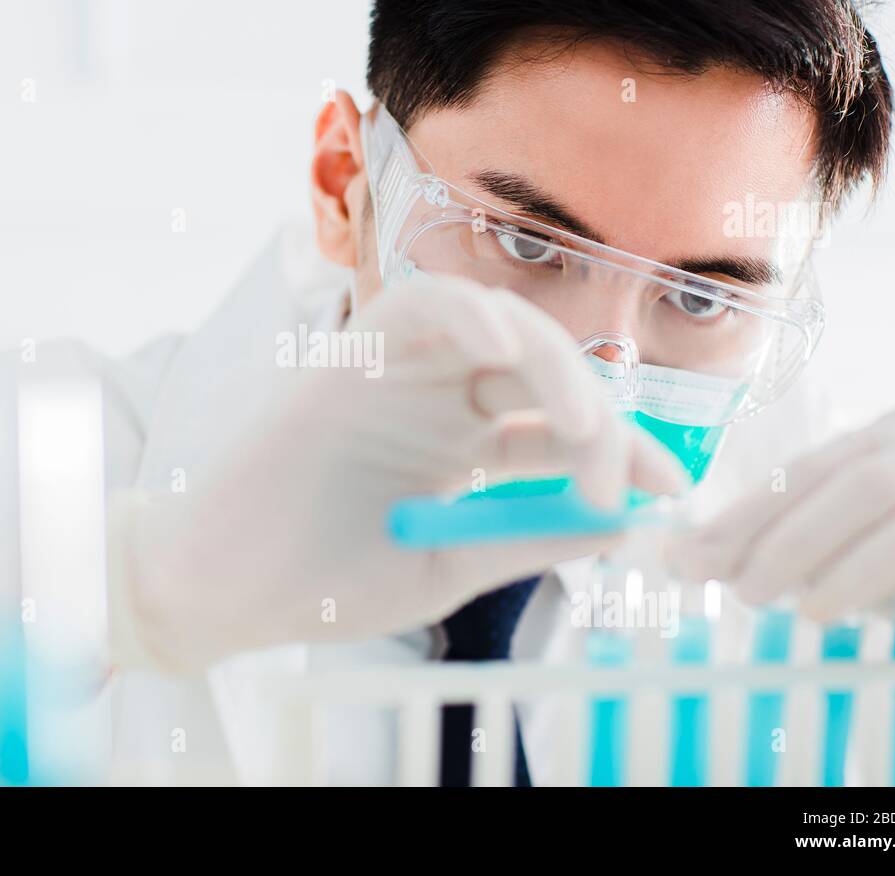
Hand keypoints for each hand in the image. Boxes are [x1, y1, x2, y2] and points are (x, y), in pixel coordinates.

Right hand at [126, 275, 687, 670]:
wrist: (225, 592)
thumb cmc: (324, 584)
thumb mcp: (448, 566)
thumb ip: (529, 538)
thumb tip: (624, 521)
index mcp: (460, 449)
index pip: (557, 430)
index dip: (621, 450)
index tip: (669, 489)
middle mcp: (437, 401)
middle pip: (540, 373)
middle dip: (597, 414)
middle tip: (622, 475)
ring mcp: (397, 373)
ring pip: (495, 326)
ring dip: (550, 362)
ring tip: (584, 425)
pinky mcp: (351, 353)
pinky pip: (420, 303)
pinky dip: (465, 308)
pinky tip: (502, 346)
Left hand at [672, 396, 894, 632]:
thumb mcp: (858, 525)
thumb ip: (784, 535)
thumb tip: (683, 557)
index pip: (810, 468)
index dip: (746, 515)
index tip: (689, 561)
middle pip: (867, 482)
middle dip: (795, 541)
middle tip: (747, 596)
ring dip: (860, 571)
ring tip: (812, 614)